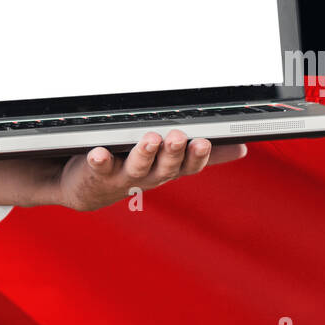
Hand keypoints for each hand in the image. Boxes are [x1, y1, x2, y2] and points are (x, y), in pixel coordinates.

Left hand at [0, 129, 247, 209]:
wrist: (81, 187)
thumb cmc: (127, 167)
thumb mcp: (166, 162)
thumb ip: (200, 155)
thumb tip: (243, 149)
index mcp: (165, 171)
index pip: (188, 166)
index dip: (198, 157)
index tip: (204, 142)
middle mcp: (145, 177)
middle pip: (164, 168)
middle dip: (173, 153)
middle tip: (179, 136)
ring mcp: (118, 178)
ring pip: (135, 169)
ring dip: (143, 155)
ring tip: (149, 139)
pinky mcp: (93, 174)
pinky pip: (97, 168)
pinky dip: (98, 160)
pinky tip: (98, 151)